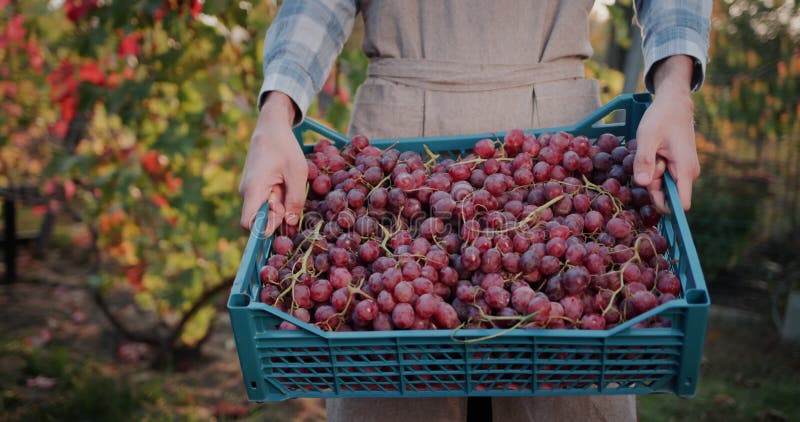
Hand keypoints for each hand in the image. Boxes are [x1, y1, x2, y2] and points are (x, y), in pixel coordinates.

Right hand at [239, 91, 307, 236]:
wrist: (270, 127)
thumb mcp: (297, 172)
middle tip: (290, 197)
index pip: (249, 224)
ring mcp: (248, 189)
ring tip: (287, 185)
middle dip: (277, 216)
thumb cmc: (284, 147)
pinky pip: (263, 201)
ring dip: (278, 206)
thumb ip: (295, 199)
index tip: (283, 218)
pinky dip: (276, 198)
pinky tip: (284, 185)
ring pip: (263, 210)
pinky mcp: (253, 186)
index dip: (265, 229)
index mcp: (253, 189)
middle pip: (259, 219)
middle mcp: (246, 192)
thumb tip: (290, 223)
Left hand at [634, 55, 699, 212]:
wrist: (674, 103)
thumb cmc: (661, 118)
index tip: (647, 196)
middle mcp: (688, 174)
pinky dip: (653, 169)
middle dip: (652, 184)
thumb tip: (641, 184)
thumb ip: (644, 161)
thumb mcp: (647, 137)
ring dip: (651, 174)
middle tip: (648, 160)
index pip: (680, 204)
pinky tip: (653, 153)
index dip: (663, 205)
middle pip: (666, 195)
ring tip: (652, 152)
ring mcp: (684, 171)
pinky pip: (663, 177)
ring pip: (663, 185)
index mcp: (685, 170)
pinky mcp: (678, 167)